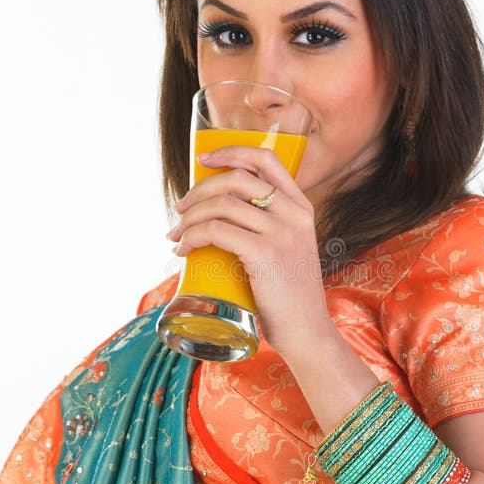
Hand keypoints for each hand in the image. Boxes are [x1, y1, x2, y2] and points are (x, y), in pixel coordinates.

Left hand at [166, 145, 334, 358]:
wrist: (307, 331)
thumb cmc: (289, 295)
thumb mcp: (290, 249)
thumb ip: (269, 228)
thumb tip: (220, 215)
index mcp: (302, 206)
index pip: (266, 159)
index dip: (230, 151)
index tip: (203, 160)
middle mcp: (294, 213)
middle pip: (236, 178)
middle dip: (198, 190)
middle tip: (180, 209)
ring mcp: (281, 232)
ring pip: (221, 205)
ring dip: (189, 218)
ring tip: (176, 235)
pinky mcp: (265, 253)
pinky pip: (216, 231)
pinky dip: (192, 237)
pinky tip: (184, 249)